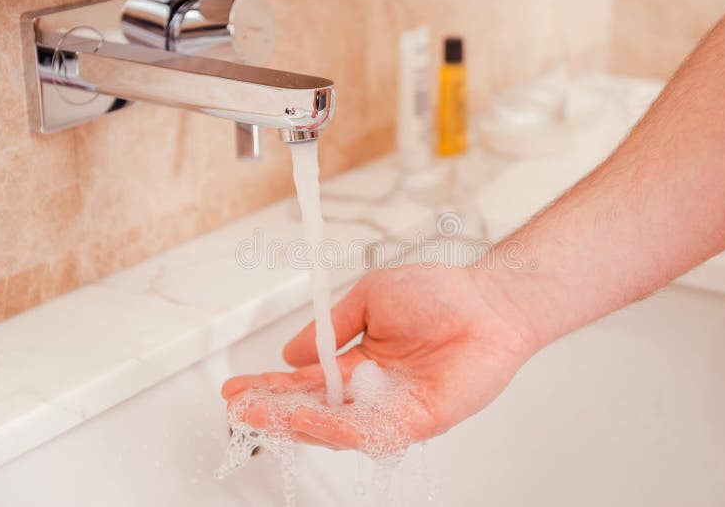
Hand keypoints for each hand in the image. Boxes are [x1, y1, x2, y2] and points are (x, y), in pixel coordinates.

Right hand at [221, 263, 539, 449]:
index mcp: (358, 361)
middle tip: (238, 410)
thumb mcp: (369, 297)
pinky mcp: (417, 421)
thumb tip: (288, 353)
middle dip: (273, 410)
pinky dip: (336, 428)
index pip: (306, 381)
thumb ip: (329, 328)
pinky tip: (306, 418)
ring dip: (295, 423)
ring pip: (336, 427)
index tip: (236, 388)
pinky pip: (371, 431)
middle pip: (314, 410)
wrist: (487, 302)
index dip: (270, 385)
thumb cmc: (437, 293)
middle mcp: (371, 390)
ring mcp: (392, 409)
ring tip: (261, 416)